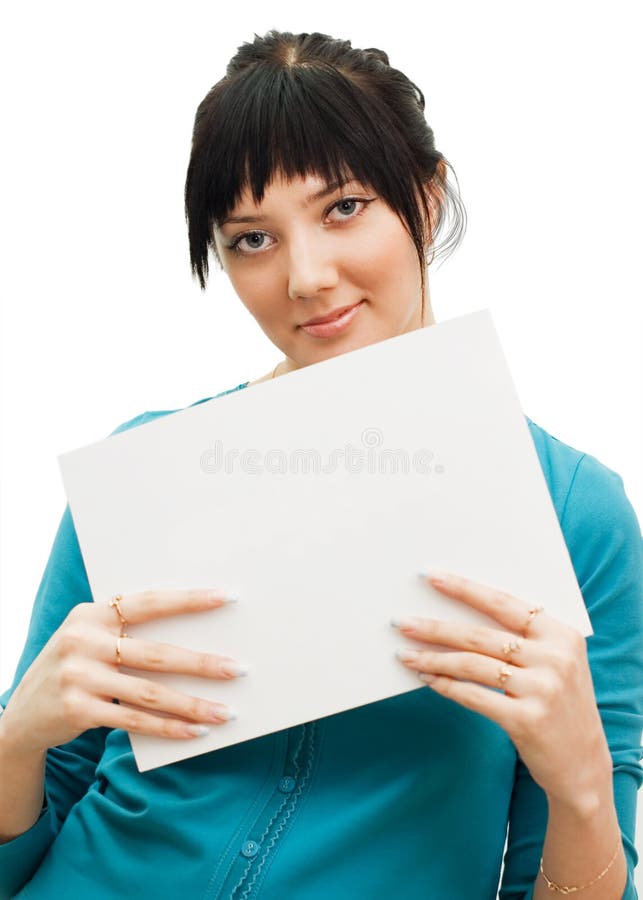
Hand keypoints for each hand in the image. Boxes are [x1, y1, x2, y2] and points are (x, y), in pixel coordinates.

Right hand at [0, 589, 245, 754]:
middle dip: (203, 663)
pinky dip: (169, 727)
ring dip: (193, 704)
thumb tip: (197, 640)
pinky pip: (134, 720)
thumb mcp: (91, 639)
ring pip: (150, 692)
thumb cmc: (75, 668)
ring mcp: (78, 676)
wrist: (20, 715)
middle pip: (157, 653)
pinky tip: (196, 731)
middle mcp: (83, 640)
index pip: (150, 602)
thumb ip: (127, 633)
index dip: (189, 600)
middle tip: (239, 669)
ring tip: (226, 711)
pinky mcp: (77, 710)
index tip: (227, 597)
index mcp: (92, 613)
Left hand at [392, 571, 611, 807]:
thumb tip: (459, 613)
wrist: (582, 765)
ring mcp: (543, 689)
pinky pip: (474, 695)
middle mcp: (555, 658)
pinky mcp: (528, 720)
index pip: (504, 603)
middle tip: (402, 622)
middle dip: (436, 627)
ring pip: (472, 664)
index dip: (465, 589)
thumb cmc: (558, 704)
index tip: (432, 577)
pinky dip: (446, 685)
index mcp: (561, 634)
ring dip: (433, 658)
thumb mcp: (555, 662)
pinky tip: (426, 678)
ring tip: (405, 654)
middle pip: (481, 635)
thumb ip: (522, 638)